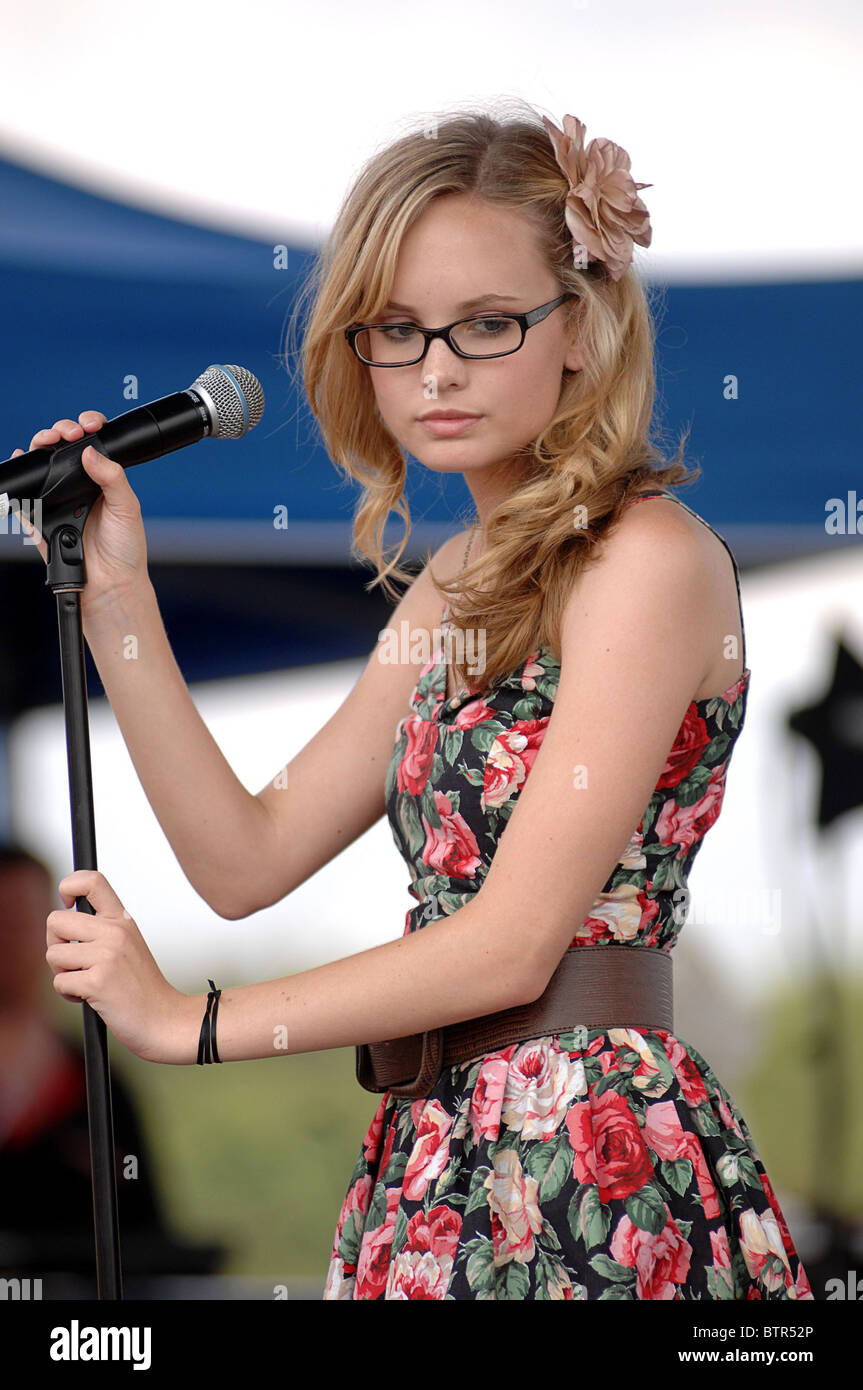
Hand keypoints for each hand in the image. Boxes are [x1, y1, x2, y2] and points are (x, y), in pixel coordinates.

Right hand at [10, 411, 149, 616]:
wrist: (109, 583)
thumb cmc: (125, 549)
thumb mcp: (127, 507)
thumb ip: (112, 477)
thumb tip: (91, 451)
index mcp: (101, 479)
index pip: (91, 444)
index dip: (87, 427)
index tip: (88, 426)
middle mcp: (78, 485)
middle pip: (61, 447)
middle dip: (60, 431)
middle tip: (67, 434)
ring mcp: (57, 499)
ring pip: (41, 464)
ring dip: (40, 445)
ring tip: (46, 440)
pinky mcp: (39, 515)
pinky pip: (23, 491)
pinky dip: (19, 472)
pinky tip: (21, 458)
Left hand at [46, 869, 184, 1064]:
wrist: (164, 1019)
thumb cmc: (141, 987)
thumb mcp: (128, 945)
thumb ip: (102, 930)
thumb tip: (61, 924)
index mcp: (122, 920)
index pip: (92, 880)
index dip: (69, 885)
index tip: (67, 905)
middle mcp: (115, 932)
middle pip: (55, 920)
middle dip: (55, 944)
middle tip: (73, 961)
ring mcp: (107, 956)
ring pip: (53, 954)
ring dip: (62, 974)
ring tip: (87, 982)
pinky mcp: (97, 981)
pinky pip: (60, 983)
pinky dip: (70, 995)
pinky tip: (91, 997)